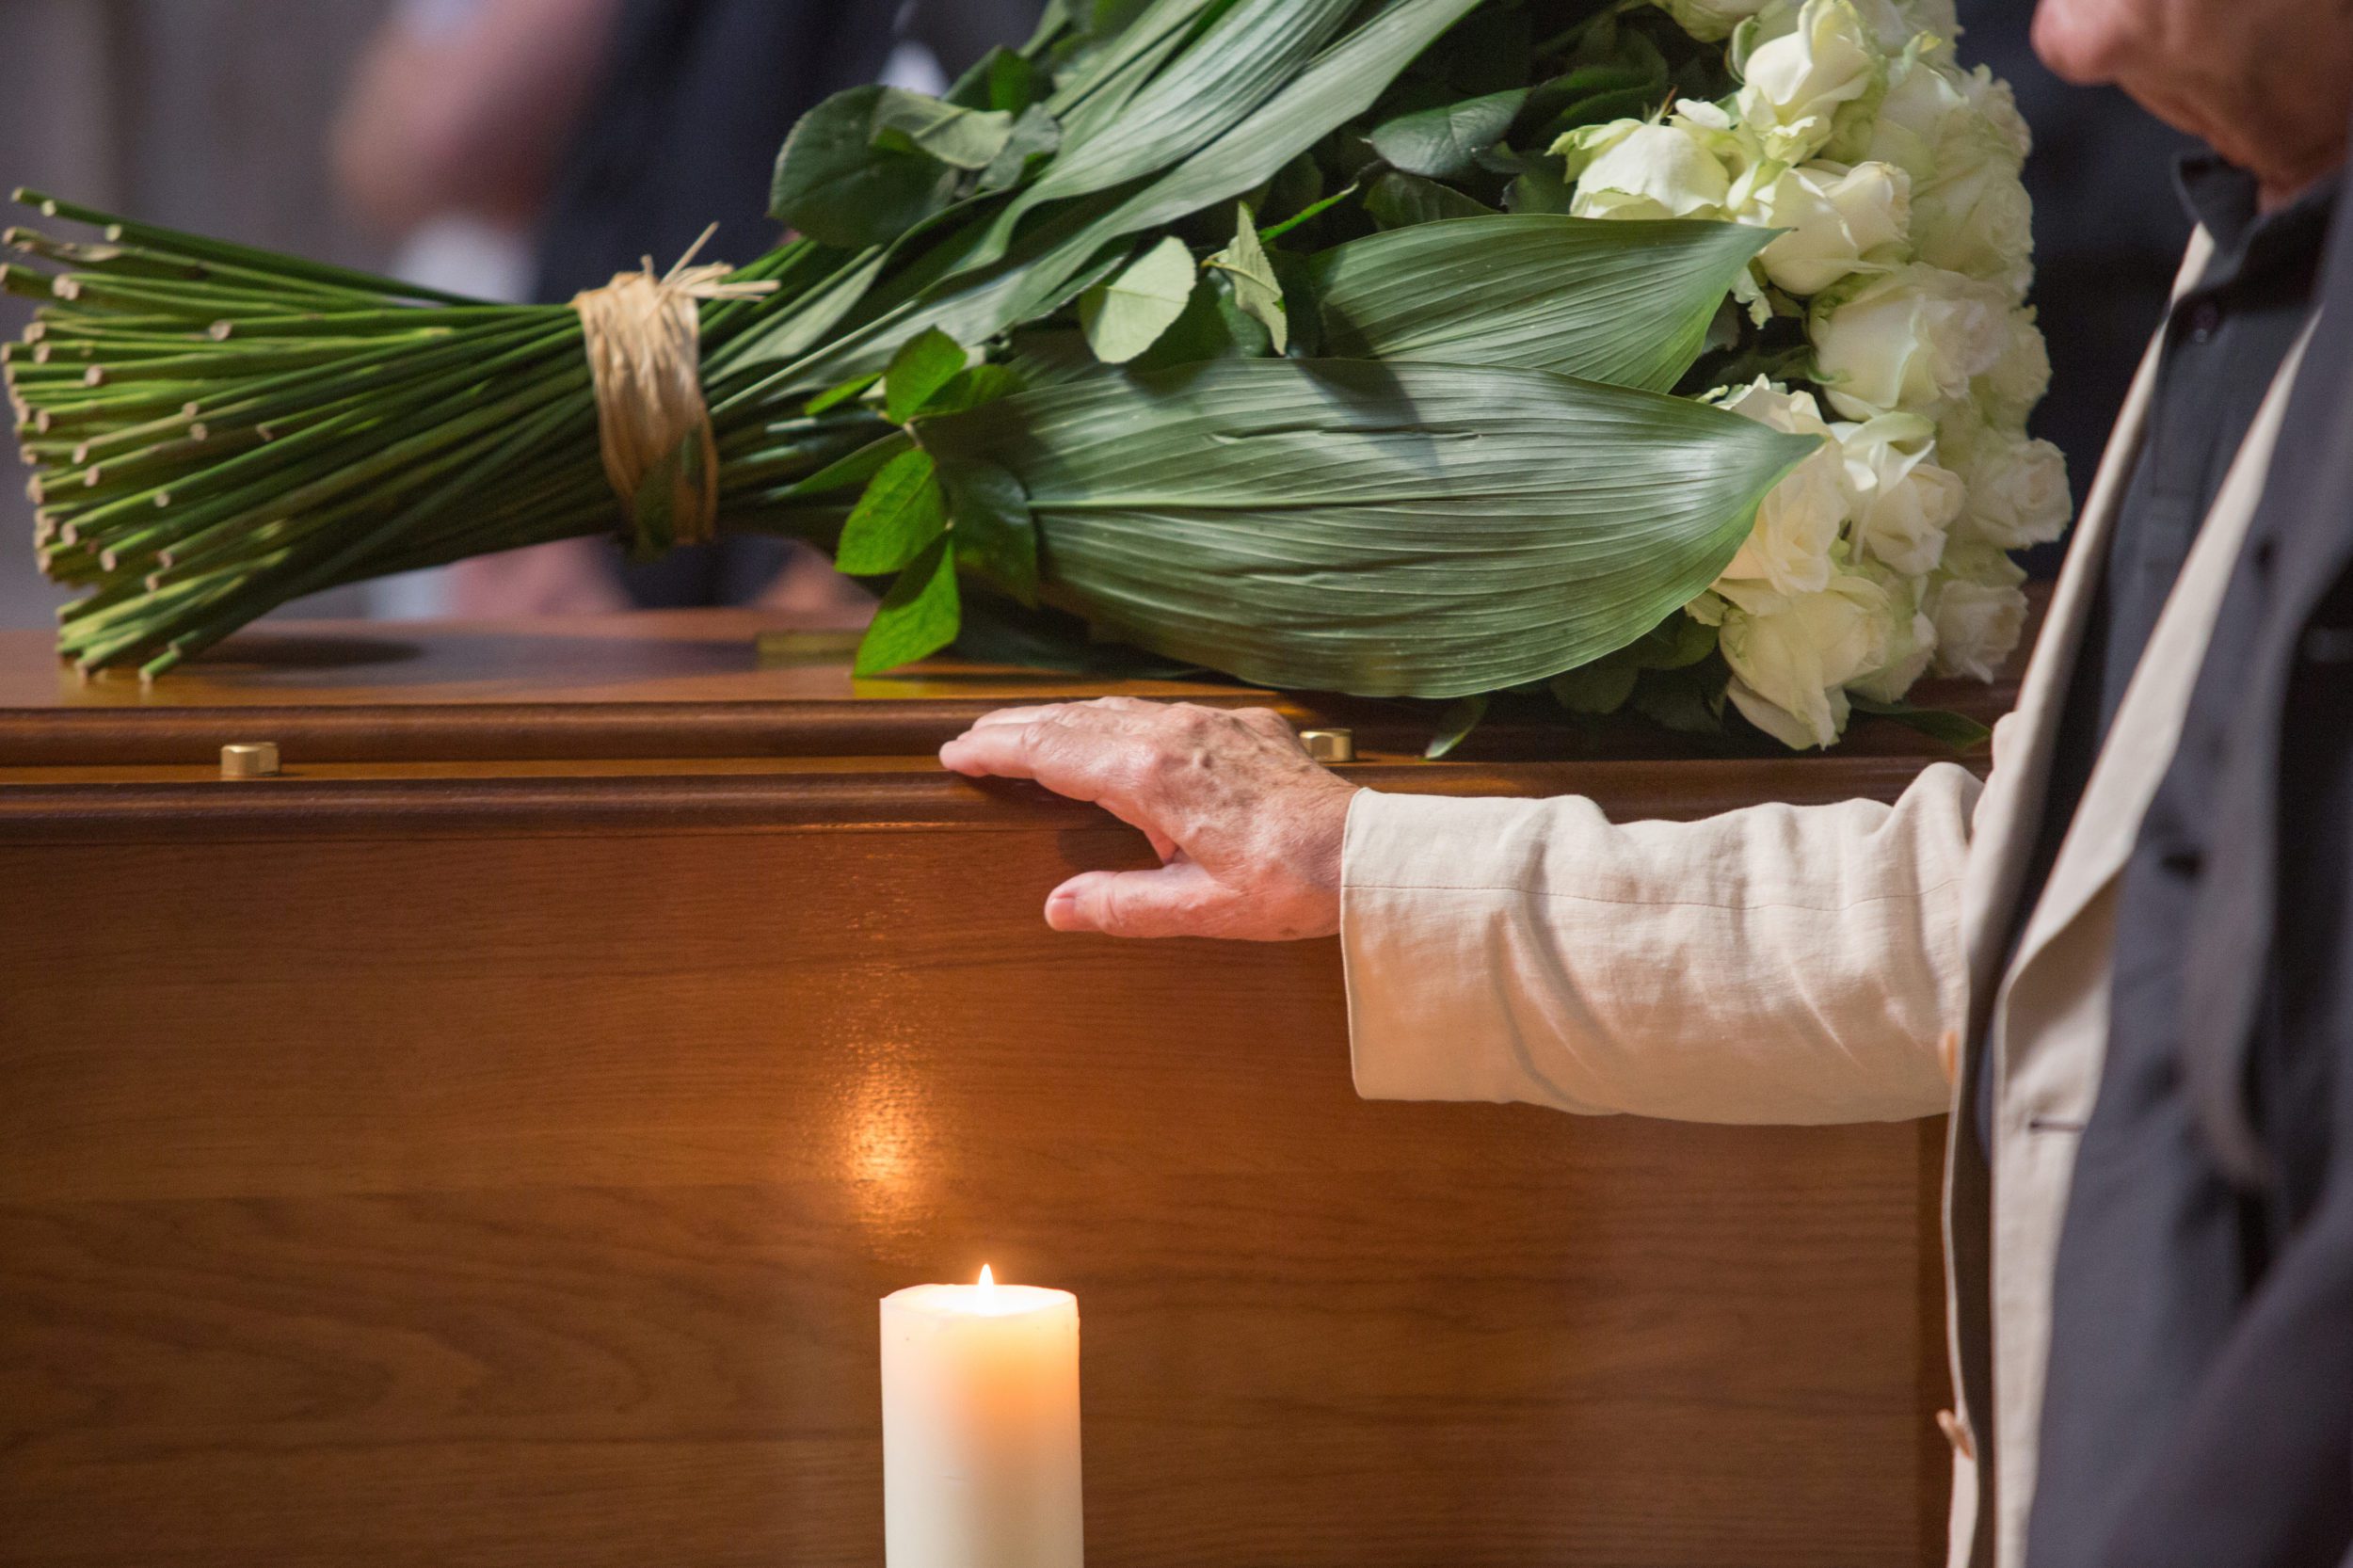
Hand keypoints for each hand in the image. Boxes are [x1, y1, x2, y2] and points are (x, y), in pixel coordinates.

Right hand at [938, 698, 1359, 939]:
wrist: (1368, 854)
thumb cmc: (1289, 886)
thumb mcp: (1197, 910)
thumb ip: (1121, 906)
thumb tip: (1056, 907)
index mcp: (1150, 775)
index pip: (1051, 752)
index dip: (998, 750)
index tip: (955, 753)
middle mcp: (1173, 733)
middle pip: (1074, 720)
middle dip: (1018, 727)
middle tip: (973, 738)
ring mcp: (1209, 723)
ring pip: (1116, 710)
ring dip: (1064, 721)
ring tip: (1027, 734)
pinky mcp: (1241, 725)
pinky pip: (1159, 713)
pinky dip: (1115, 721)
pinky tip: (1112, 738)